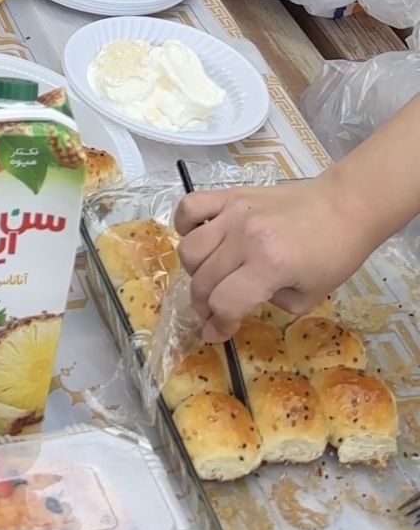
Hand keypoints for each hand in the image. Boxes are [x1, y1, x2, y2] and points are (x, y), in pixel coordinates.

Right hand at [175, 176, 373, 338]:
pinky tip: (199, 238)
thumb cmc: (334, 255)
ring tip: (209, 277)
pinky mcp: (232, 195)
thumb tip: (236, 304)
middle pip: (203, 280)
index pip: (225, 303)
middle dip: (204, 306)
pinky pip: (190, 207)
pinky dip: (184, 226)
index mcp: (270, 266)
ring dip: (194, 272)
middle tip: (213, 312)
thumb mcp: (309, 297)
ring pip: (190, 249)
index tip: (217, 334)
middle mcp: (246, 238)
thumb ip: (267, 302)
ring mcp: (235, 213)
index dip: (219, 325)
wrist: (344, 207)